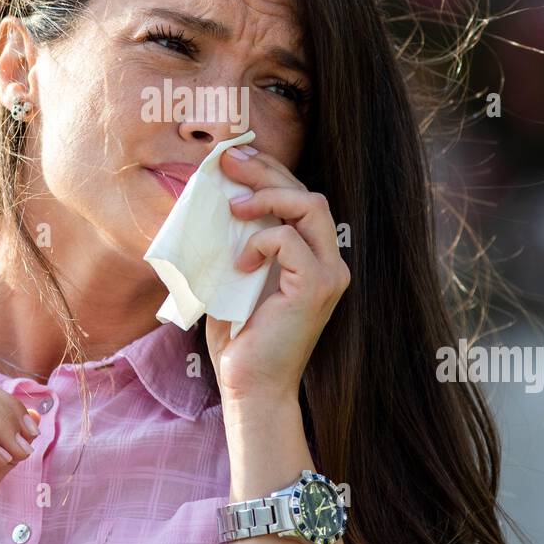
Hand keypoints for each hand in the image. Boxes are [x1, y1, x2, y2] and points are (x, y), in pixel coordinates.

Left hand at [205, 145, 349, 403]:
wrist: (251, 387)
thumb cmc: (240, 337)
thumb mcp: (233, 276)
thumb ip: (236, 240)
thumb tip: (214, 198)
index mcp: (312, 255)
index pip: (298, 197)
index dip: (268, 171)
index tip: (233, 157)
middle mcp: (328, 261)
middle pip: (307, 192)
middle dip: (265, 170)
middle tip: (227, 161)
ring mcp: (328, 274)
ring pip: (310, 206)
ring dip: (267, 197)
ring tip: (233, 208)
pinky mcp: (317, 288)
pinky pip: (290, 241)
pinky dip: (261, 241)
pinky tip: (241, 263)